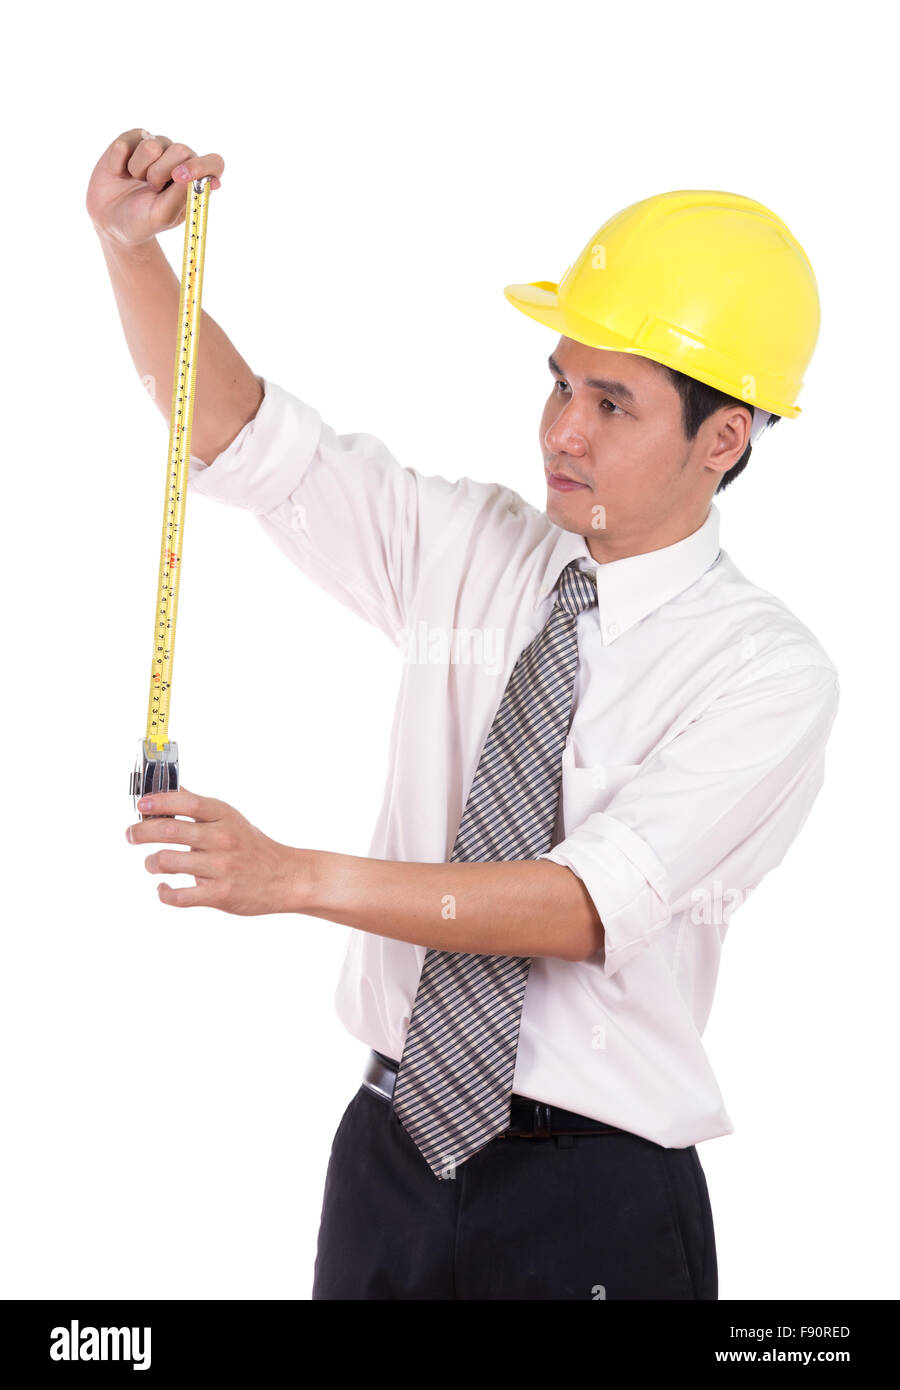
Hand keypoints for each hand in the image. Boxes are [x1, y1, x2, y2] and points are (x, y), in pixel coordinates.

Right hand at [86, 128, 223, 246]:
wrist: (111, 222)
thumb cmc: (142, 221)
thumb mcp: (163, 215)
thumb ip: (181, 195)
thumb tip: (198, 175)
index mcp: (194, 180)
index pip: (214, 163)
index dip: (200, 166)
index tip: (178, 177)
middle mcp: (178, 159)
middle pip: (181, 150)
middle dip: (161, 173)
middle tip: (152, 188)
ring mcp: (155, 147)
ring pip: (151, 146)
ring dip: (139, 169)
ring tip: (136, 181)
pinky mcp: (131, 140)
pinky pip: (125, 144)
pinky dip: (119, 163)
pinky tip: (120, 173)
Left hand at [125, 787, 300, 914]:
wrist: (286, 877)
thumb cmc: (252, 846)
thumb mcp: (229, 818)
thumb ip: (197, 806)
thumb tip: (166, 790)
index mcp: (224, 816)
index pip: (186, 802)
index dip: (159, 801)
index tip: (141, 804)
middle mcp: (222, 839)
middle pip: (169, 830)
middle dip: (140, 832)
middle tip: (131, 835)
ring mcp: (221, 867)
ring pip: (167, 861)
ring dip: (151, 863)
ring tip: (153, 864)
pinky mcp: (219, 894)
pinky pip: (179, 896)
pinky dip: (164, 893)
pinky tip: (164, 888)